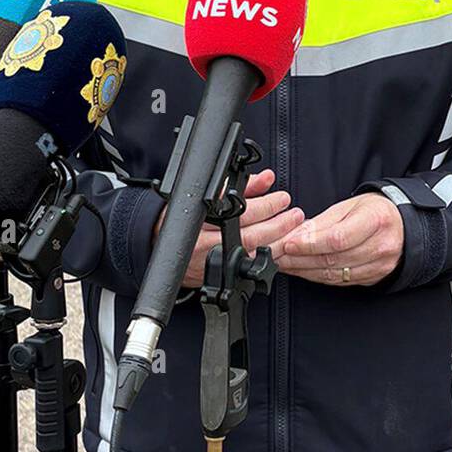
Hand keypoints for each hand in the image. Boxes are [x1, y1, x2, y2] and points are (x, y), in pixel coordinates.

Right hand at [153, 167, 305, 289]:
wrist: (156, 243)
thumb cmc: (182, 215)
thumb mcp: (208, 194)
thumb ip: (239, 187)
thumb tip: (266, 178)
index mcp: (201, 217)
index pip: (238, 211)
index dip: (264, 205)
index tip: (281, 197)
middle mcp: (205, 241)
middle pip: (248, 234)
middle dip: (277, 224)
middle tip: (294, 213)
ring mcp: (210, 260)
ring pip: (250, 252)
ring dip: (277, 240)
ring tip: (293, 227)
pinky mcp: (216, 273)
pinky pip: (247, 265)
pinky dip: (266, 256)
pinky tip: (280, 246)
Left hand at [272, 193, 403, 286]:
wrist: (404, 227)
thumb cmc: (376, 212)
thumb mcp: (351, 206)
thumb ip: (323, 221)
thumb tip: (296, 233)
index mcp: (376, 221)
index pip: (338, 238)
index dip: (310, 243)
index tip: (288, 243)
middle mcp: (380, 246)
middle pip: (333, 259)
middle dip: (300, 259)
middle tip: (277, 255)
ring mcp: (378, 266)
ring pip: (334, 274)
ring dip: (304, 270)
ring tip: (284, 263)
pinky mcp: (372, 279)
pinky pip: (339, 281)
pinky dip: (317, 277)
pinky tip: (302, 271)